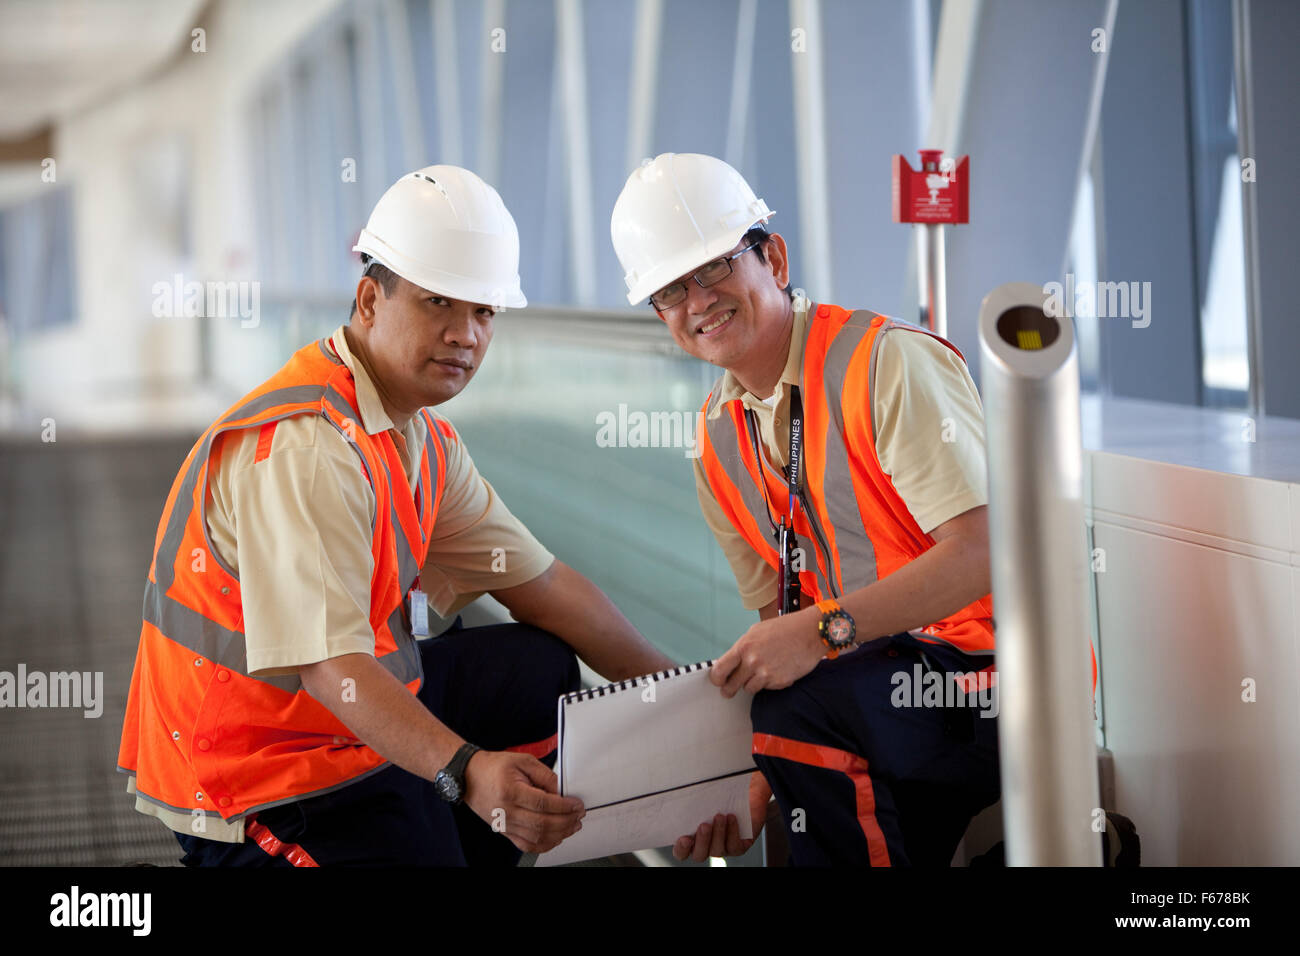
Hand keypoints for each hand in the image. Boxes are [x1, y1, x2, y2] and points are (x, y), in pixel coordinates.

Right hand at [461, 750, 584, 853]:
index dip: (564, 807)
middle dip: (566, 821)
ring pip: (537, 838)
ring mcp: (505, 824)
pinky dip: (544, 845)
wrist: (469, 777)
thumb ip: (544, 775)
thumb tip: (560, 791)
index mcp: (511, 792)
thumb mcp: (521, 760)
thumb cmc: (493, 767)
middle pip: (542, 824)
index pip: (543, 804)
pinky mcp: (504, 831)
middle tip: (578, 816)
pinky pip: (526, 845)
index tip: (576, 805)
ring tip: (572, 826)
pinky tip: (556, 838)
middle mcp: (507, 812)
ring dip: (559, 834)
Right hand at [672, 771, 772, 861]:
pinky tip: (731, 817)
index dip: (681, 849)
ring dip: (717, 834)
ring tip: (719, 816)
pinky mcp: (738, 846)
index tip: (685, 838)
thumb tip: (679, 793)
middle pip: (699, 855)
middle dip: (702, 841)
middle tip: (704, 825)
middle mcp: (706, 846)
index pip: (681, 851)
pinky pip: (734, 846)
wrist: (745, 793)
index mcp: (691, 837)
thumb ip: (693, 801)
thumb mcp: (704, 796)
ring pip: (717, 850)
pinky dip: (732, 832)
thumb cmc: (720, 795)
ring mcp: (722, 848)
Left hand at [709, 607, 824, 697]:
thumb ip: (743, 648)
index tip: (718, 681)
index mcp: (744, 647)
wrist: (810, 632)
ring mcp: (766, 674)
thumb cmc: (785, 628)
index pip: (720, 670)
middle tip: (729, 690)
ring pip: (749, 689)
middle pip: (731, 685)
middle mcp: (752, 662)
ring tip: (760, 673)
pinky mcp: (780, 682)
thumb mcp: (757, 632)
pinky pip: (767, 688)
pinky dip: (769, 683)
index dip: (716, 678)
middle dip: (729, 689)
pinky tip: (776, 670)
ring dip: (752, 684)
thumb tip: (731, 662)